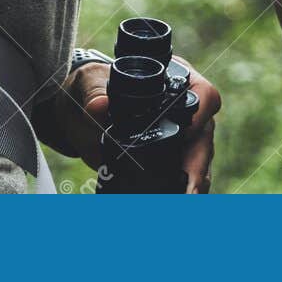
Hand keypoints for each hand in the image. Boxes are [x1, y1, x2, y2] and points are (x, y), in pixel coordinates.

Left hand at [45, 55, 222, 193]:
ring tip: (187, 199)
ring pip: (200, 158)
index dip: (201, 114)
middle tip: (190, 186)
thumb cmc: (91, 87)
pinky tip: (176, 200)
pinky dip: (182, 189)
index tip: (188, 134)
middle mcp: (184, 109)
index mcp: (174, 80)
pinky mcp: (169, 159)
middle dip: (199, 162)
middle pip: (204, 134)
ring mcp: (180, 135)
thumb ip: (93, 94)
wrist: (77, 112)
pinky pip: (184, 174)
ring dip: (196, 181)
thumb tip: (98, 105)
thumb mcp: (90, 85)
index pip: (203, 93)